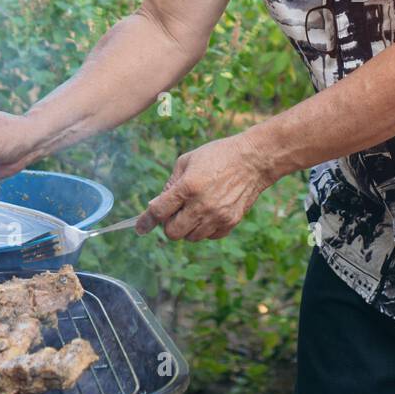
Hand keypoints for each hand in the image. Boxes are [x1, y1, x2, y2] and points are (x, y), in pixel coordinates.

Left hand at [135, 132, 275, 240]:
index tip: (140, 227)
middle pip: (173, 232)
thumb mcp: (188, 160)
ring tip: (194, 210)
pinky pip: (209, 236)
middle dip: (168, 224)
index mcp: (188, 186)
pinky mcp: (231, 222)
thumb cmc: (218, 155)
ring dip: (187, 227)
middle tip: (174, 213)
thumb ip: (170, 184)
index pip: (159, 212)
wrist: (254, 159)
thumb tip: (156, 205)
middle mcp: (202, 205)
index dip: (146, 221)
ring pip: (191, 237)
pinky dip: (204, 229)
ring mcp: (218, 216)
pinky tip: (209, 213)